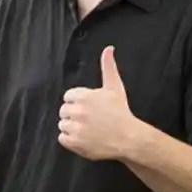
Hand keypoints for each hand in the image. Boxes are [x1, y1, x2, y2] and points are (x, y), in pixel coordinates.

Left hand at [58, 46, 141, 160]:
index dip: (79, 102)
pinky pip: (62, 139)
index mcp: (84, 96)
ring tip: (89, 129)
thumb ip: (108, 67)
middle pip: (64, 111)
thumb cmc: (121, 112)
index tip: (90, 108)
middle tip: (90, 120)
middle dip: (74, 114)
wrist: (129, 138)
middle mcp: (78, 111)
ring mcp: (75, 128)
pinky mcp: (74, 142)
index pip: (68, 97)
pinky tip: (84, 138)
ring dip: (72, 128)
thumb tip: (108, 48)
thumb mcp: (115, 87)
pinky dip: (70, 140)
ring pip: (63, 125)